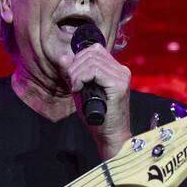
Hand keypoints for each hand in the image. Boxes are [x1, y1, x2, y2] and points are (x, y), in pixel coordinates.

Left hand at [60, 43, 131, 157]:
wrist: (109, 136)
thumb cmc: (97, 117)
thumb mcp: (81, 91)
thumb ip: (73, 74)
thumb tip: (64, 57)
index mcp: (115, 69)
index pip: (95, 50)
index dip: (78, 59)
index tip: (73, 77)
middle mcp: (121, 70)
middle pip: (92, 52)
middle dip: (75, 66)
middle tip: (72, 84)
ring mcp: (122, 76)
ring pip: (92, 60)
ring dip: (76, 74)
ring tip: (76, 88)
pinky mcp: (119, 84)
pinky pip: (95, 71)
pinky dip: (81, 78)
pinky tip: (79, 90)